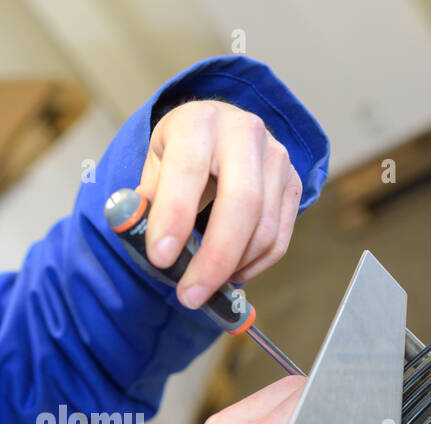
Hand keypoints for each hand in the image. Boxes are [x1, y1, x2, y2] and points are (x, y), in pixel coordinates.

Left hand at [136, 99, 302, 309]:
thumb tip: (138, 232)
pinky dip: (253, 266)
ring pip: (263, 228)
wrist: (217, 129)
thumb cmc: (178, 152)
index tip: (160, 258)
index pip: (189, 170)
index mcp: (199, 122)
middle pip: (242, 203)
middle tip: (188, 295)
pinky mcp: (292, 182)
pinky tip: (229, 273)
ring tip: (202, 285)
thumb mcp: (153, 163)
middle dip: (214, 258)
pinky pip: (278, 239)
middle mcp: (245, 132)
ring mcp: (276, 157)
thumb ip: (146, 197)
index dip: (175, 216)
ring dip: (232, 268)